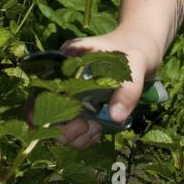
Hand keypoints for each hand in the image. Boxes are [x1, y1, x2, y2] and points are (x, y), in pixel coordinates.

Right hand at [22, 29, 159, 149]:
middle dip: (64, 129)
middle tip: (87, 126)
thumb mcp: (136, 64)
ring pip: (60, 125)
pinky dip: (84, 136)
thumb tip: (115, 117)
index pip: (39, 89)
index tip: (62, 123)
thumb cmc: (137, 48)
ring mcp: (73, 93)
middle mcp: (64, 78)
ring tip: (96, 129)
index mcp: (67, 61)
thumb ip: (128, 88)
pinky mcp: (83, 106)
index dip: (40, 112)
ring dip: (75, 136)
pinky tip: (98, 131)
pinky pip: (75, 128)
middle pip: (47, 112)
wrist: (144, 47)